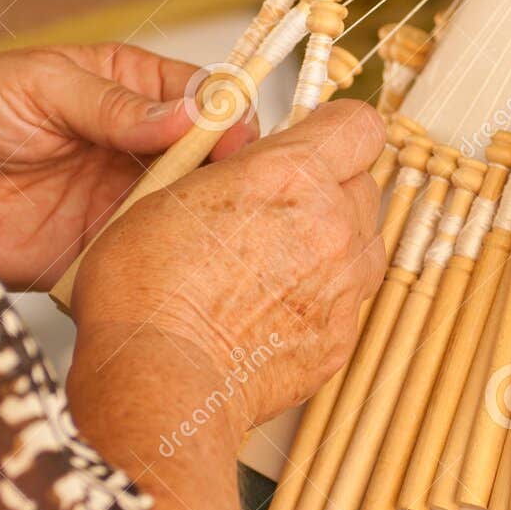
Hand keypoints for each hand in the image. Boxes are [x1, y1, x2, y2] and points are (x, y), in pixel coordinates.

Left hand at [0, 43, 257, 289]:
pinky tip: (179, 251)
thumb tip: (189, 116)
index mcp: (129, 87)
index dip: (227, 113)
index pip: (201, 94)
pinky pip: (156, 249)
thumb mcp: (39, 85)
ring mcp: (127, 194)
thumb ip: (114, 104)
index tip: (235, 135)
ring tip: (209, 218)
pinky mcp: (110, 244)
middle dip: (229, 165)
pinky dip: (173, 252)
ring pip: (191, 202)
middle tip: (231, 182)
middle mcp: (138, 142)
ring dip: (205, 210)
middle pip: (210, 152)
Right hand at [70, 101, 386, 431]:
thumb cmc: (147, 291)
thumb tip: (253, 159)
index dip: (337, 129)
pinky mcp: (342, 336)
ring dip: (332, 243)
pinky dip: (320, 298)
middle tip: (280, 207)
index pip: (360, 126)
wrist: (161, 383)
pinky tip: (272, 309)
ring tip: (274, 262)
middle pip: (363, 185)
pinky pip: (348, 301)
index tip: (316, 137)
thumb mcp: (169, 193)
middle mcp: (333, 226)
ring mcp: (345, 285)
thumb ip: (234, 170)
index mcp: (292, 176)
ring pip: (363, 244)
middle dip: (330, 189)